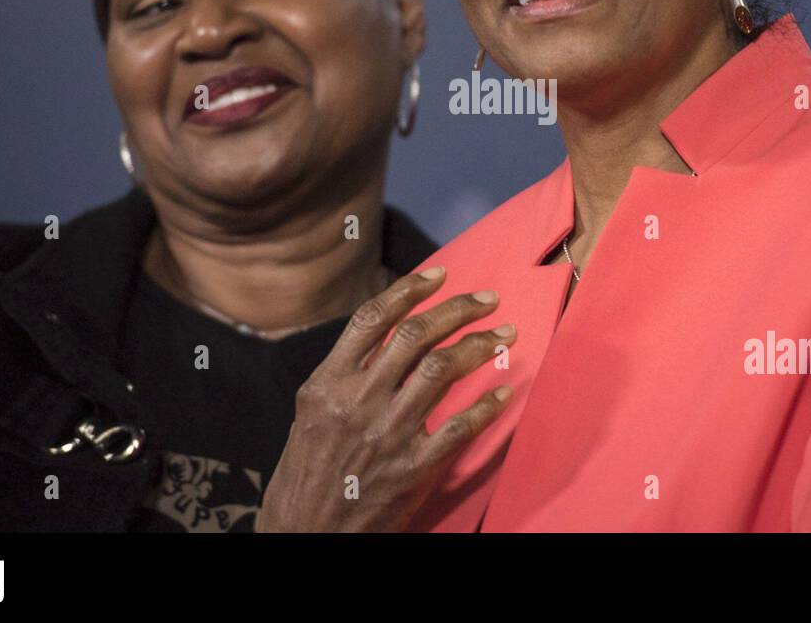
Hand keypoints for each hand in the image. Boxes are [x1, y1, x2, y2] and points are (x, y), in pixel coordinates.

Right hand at [255, 266, 515, 531]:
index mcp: (328, 383)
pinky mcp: (414, 467)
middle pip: (417, 335)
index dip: (410, 289)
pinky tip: (503, 391)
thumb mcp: (310, 413)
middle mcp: (358, 401)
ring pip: (443, 369)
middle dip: (459, 309)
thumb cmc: (307, 475)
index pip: (373, 319)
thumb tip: (387, 337)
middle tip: (488, 299)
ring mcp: (388, 433)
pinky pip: (462, 425)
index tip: (440, 275)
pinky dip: (488, 405)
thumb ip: (345, 375)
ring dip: (481, 345)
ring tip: (504, 335)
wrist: (306, 535)